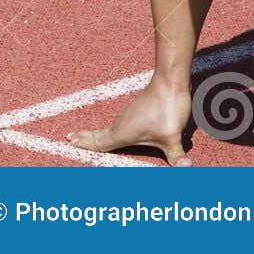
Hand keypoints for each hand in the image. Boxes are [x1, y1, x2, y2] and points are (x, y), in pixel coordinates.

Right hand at [68, 79, 190, 164]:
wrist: (168, 84)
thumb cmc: (166, 109)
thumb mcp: (173, 137)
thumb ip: (177, 155)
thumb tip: (185, 169)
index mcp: (123, 132)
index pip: (100, 142)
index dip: (86, 144)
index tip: (70, 143)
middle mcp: (120, 125)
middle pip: (98, 134)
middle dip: (84, 137)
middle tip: (68, 138)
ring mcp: (126, 117)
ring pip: (105, 129)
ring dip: (93, 133)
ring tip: (82, 135)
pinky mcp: (133, 113)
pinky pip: (113, 124)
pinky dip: (105, 129)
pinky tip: (111, 131)